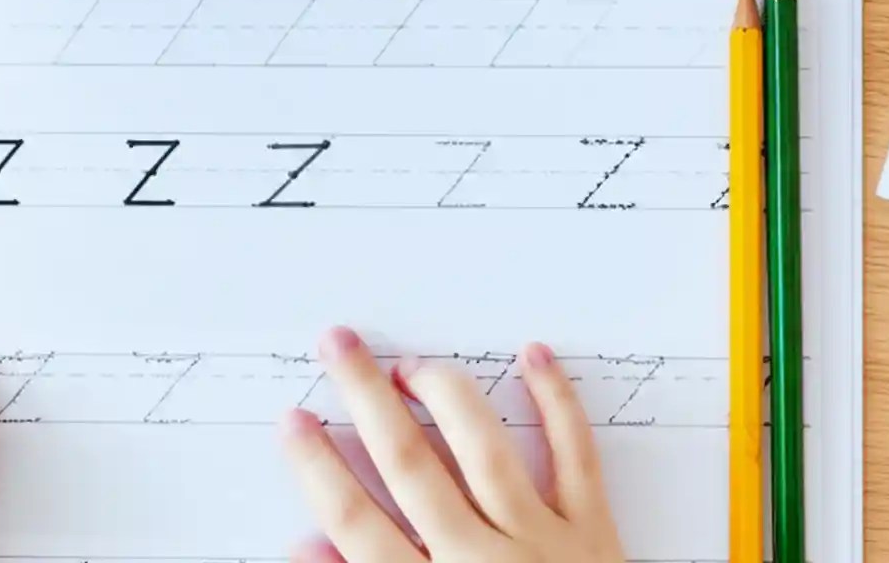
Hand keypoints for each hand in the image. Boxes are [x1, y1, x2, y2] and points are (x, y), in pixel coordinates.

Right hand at [279, 326, 625, 562]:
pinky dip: (557, 401)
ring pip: (483, 449)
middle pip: (408, 464)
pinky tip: (533, 357)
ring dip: (443, 393)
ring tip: (412, 362)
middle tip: (339, 346)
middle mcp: (478, 562)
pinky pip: (575, 455)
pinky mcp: (593, 532)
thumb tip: (307, 549)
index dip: (317, 466)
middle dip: (366, 397)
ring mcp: (539, 542)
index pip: (354, 521)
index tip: (295, 423)